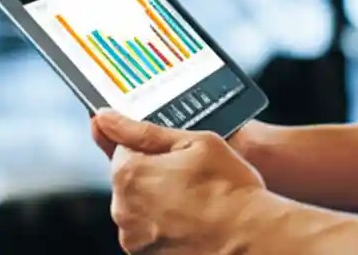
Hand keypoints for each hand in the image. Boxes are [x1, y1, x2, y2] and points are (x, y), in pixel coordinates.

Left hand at [92, 110, 268, 254]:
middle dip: (153, 175)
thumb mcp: (194, 142)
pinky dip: (165, 226)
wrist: (252, 239)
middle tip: (190, 178)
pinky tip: (191, 222)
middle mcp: (123, 209)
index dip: (151, 148)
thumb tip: (105, 118)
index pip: (122, 148)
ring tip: (195, 203)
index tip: (173, 156)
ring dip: (158, 202)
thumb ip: (143, 130)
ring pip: (139, 207)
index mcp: (129, 174)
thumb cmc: (229, 191)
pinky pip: (149, 232)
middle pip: (129, 180)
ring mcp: (134, 238)